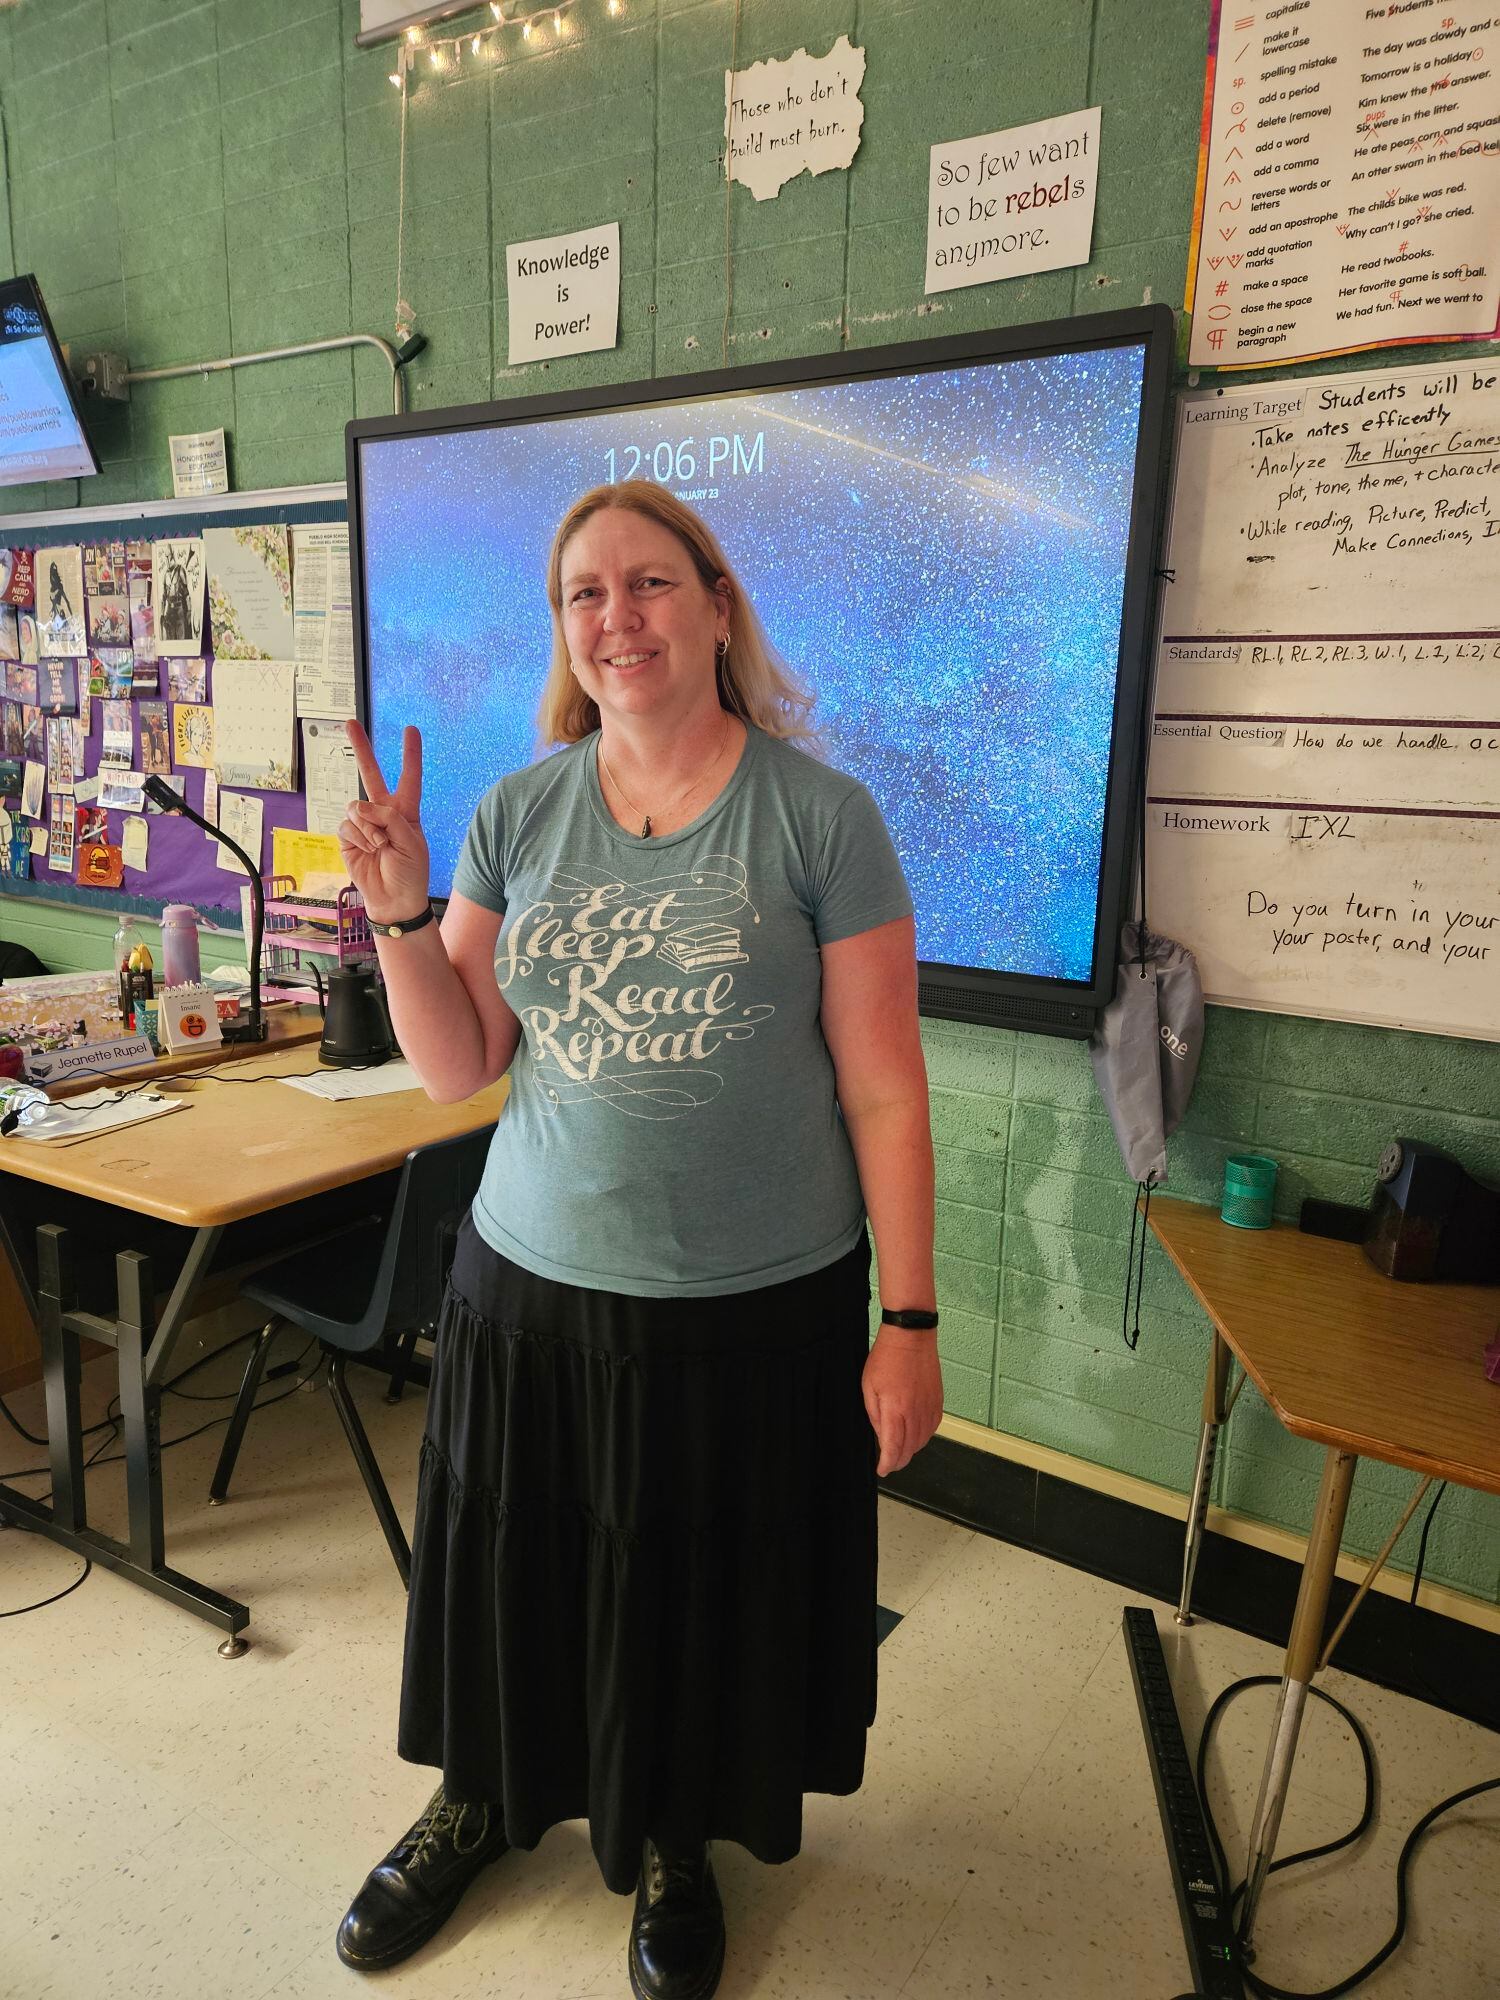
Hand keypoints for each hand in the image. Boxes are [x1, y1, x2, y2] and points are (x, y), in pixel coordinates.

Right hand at [339, 719, 430, 923]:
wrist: (394, 900)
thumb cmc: (410, 873)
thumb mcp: (411, 842)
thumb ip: (390, 818)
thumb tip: (361, 808)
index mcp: (406, 811)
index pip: (409, 778)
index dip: (410, 754)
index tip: (411, 729)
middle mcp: (383, 812)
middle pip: (370, 775)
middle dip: (361, 748)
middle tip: (349, 722)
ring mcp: (363, 824)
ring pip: (356, 807)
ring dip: (369, 827)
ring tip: (381, 846)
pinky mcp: (347, 837)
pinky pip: (347, 825)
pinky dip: (359, 837)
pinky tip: (369, 850)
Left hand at [862, 1326, 943, 1477]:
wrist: (911, 1337)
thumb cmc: (888, 1357)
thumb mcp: (868, 1387)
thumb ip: (874, 1415)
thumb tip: (881, 1435)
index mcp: (895, 1409)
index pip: (893, 1448)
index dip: (887, 1464)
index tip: (882, 1469)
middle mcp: (915, 1411)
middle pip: (910, 1449)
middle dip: (898, 1461)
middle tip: (889, 1463)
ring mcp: (929, 1407)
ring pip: (923, 1441)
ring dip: (911, 1450)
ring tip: (900, 1451)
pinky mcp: (938, 1401)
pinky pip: (933, 1428)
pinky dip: (924, 1437)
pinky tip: (915, 1435)